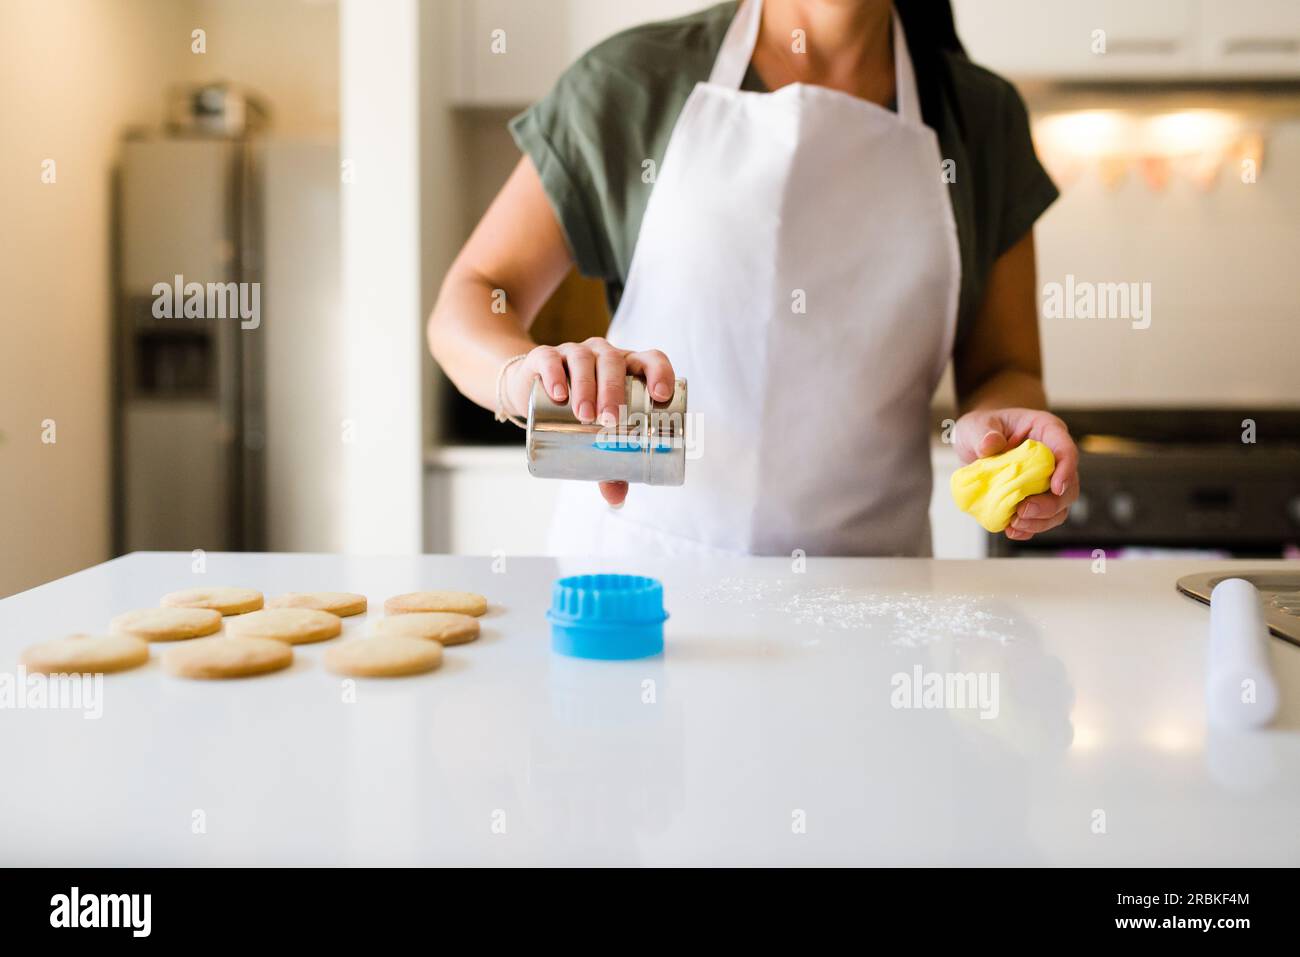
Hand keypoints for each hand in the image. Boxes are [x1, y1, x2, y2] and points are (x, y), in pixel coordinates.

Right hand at [506, 337, 675, 506]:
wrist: (531, 390)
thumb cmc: (579, 411)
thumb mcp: (595, 435)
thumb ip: (609, 464)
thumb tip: (617, 500)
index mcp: (627, 367)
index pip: (650, 359)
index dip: (660, 372)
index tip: (660, 397)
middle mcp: (603, 355)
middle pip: (614, 363)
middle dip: (614, 391)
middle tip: (610, 420)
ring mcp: (573, 352)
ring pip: (584, 361)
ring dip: (586, 387)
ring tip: (585, 416)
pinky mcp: (544, 356)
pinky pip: (550, 359)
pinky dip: (555, 375)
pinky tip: (558, 394)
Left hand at [953, 408, 1078, 540]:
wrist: (974, 444)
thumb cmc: (982, 428)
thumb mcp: (976, 425)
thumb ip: (983, 434)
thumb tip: (990, 444)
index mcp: (1047, 432)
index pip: (1066, 450)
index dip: (1066, 470)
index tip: (1056, 488)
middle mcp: (1053, 459)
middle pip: (1069, 487)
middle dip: (1050, 505)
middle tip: (1023, 510)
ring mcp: (1046, 482)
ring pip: (1059, 508)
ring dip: (1040, 521)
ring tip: (1014, 523)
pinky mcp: (1033, 499)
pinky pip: (1040, 520)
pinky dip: (1028, 528)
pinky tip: (1012, 530)